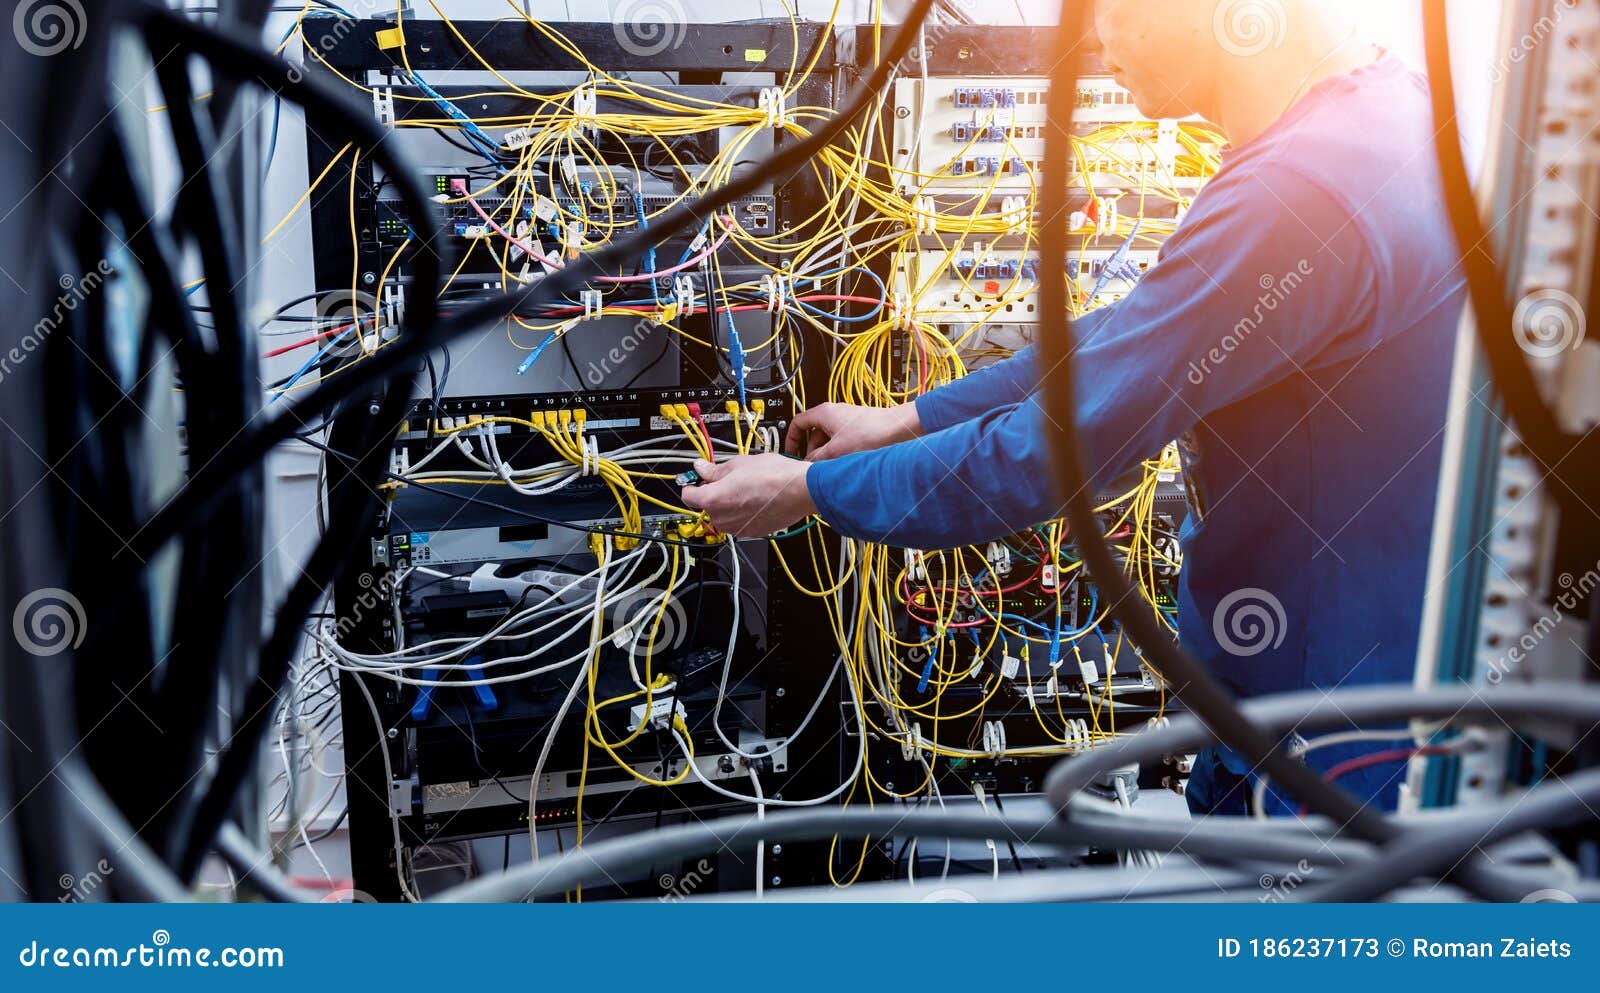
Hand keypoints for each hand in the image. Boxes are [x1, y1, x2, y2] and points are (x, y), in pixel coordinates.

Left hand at [679, 455, 815, 537]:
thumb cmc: (773, 476)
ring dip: (729, 503)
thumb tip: (701, 468)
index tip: (697, 479)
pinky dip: (743, 511)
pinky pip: (739, 521)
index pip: (688, 495)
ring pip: (724, 514)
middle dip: (715, 492)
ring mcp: (738, 528)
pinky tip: (756, 498)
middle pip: (707, 505)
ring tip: (747, 487)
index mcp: (713, 500)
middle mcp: (722, 519)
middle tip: (731, 478)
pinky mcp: (752, 532)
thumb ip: (714, 469)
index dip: (692, 484)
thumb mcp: (738, 464)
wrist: (800, 490)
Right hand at [784, 401, 921, 461]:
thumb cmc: (872, 432)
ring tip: (830, 465)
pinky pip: (840, 440)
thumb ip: (816, 459)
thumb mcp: (836, 451)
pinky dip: (838, 451)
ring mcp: (846, 420)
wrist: (898, 429)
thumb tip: (807, 465)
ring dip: (825, 453)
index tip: (791, 452)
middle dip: (810, 450)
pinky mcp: (857, 428)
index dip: (791, 439)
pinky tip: (843, 463)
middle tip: (811, 465)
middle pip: (812, 432)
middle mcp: (834, 413)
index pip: (797, 422)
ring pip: (827, 438)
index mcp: (823, 412)